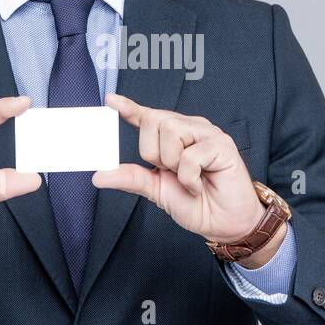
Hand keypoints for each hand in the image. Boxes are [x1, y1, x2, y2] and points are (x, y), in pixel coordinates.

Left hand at [91, 93, 267, 245]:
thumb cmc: (196, 203)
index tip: (110, 100)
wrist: (224, 223)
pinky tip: (200, 185)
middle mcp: (189, 128)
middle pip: (153, 120)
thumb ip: (131, 178)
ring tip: (189, 178)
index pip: (146, 117)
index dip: (128, 107)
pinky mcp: (222, 144)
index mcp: (173, 136)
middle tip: (171, 172)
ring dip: (173, 164)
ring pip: (170, 131)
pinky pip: (190, 156)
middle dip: (154, 152)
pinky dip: (190, 178)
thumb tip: (99, 175)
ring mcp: (207, 134)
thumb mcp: (156, 190)